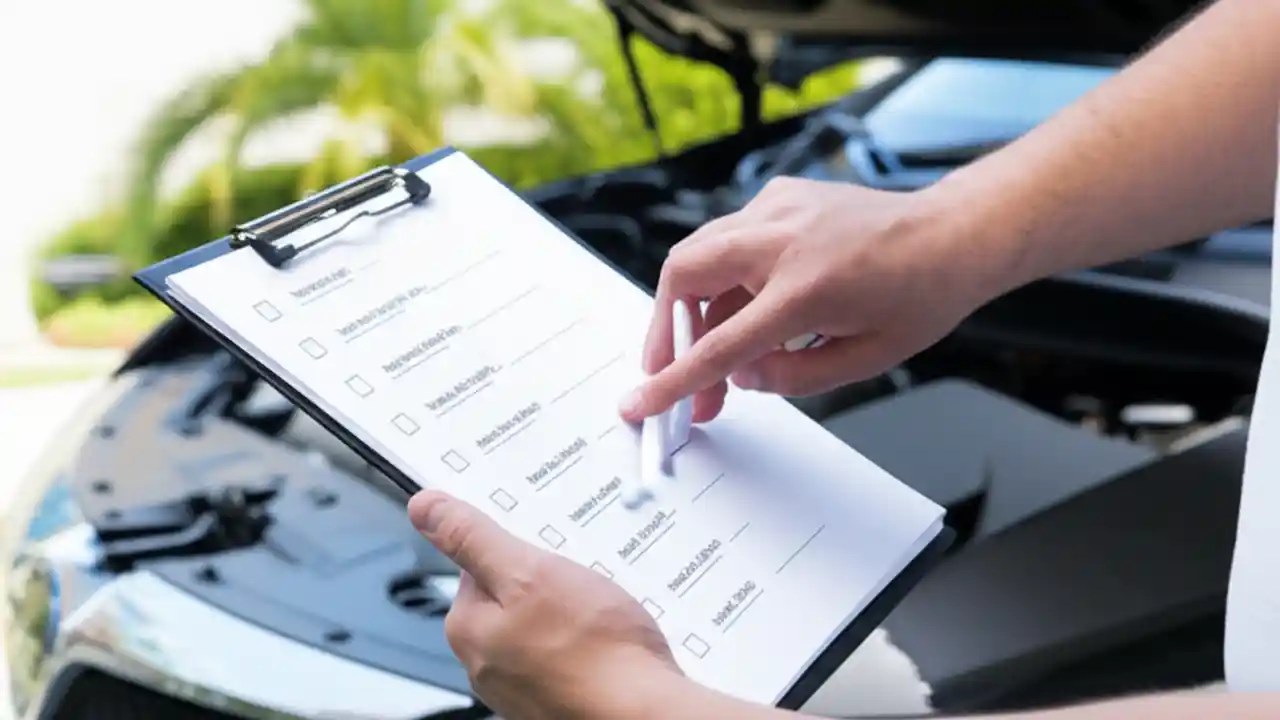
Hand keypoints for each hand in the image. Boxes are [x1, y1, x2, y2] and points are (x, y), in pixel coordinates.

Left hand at [408, 490, 682, 719]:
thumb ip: (473, 539)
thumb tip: (426, 508)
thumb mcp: (528, 572)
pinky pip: (565, 653)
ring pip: (541, 625)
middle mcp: (486, 664)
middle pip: (510, 596)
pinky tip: (606, 640)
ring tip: (598, 613)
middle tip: (577, 582)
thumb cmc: (596, 651)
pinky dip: (585, 642)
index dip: (517, 551)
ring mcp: (522, 686)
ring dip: (569, 613)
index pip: (477, 566)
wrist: (645, 711)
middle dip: (546, 582)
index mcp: (468, 628)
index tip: (542, 551)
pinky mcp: (555, 696)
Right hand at [618, 177, 1004, 421]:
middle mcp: (782, 239)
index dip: (673, 381)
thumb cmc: (920, 295)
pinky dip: (723, 278)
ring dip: (693, 306)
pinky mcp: (778, 196)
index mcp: (806, 289)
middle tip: (672, 373)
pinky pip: (728, 239)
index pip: (719, 345)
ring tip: (715, 352)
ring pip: (698, 253)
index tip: (641, 404)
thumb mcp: (865, 360)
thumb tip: (740, 377)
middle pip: (683, 276)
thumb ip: (792, 377)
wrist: (952, 234)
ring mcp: (777, 209)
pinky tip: (748, 307)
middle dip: (665, 330)